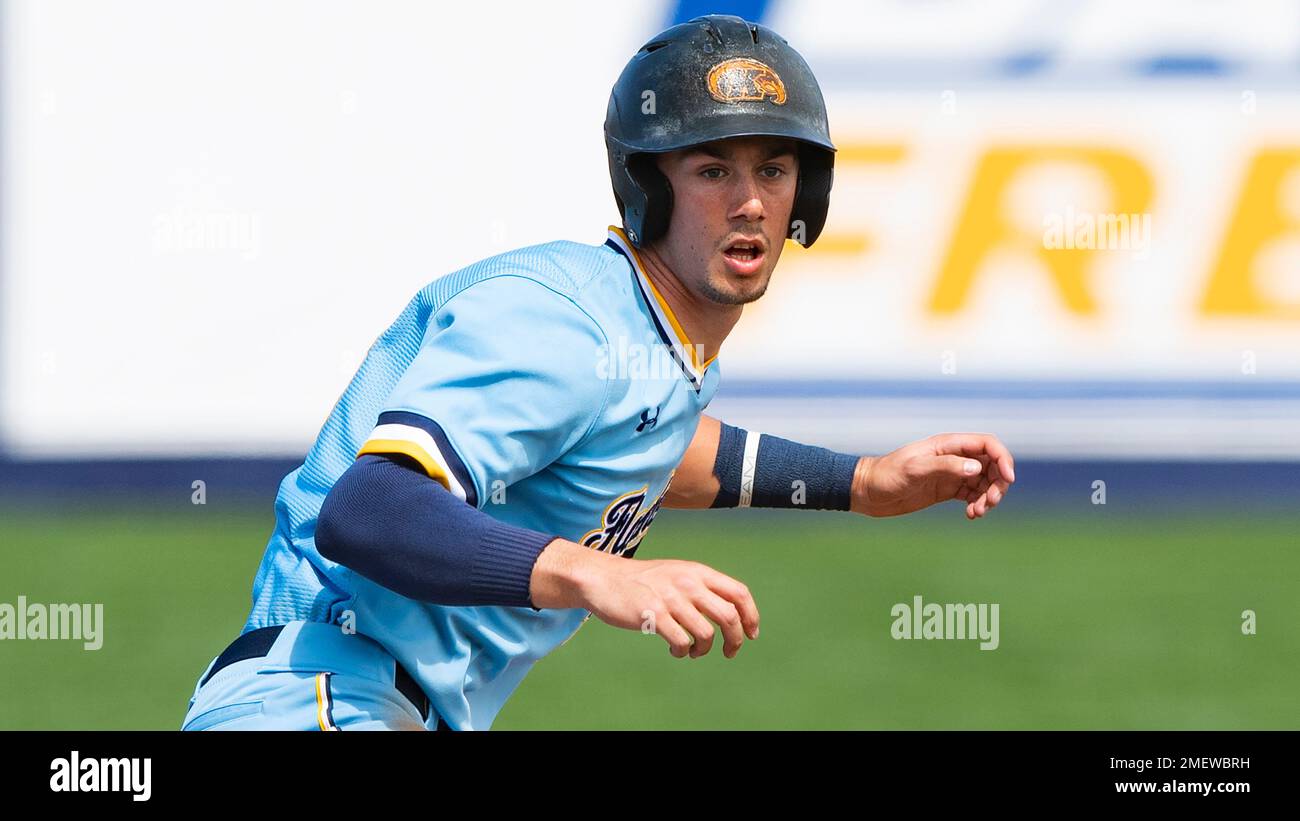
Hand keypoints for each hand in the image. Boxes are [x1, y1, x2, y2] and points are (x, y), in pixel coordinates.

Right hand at [530, 540, 758, 658]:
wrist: (603, 578)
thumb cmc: (643, 581)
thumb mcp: (677, 573)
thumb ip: (701, 586)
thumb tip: (732, 612)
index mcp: (697, 572)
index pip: (738, 593)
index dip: (751, 616)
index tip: (750, 634)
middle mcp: (688, 582)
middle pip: (728, 616)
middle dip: (735, 639)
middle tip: (729, 652)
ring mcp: (671, 598)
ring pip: (706, 634)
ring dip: (704, 650)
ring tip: (694, 651)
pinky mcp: (653, 614)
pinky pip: (682, 642)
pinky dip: (684, 651)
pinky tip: (675, 650)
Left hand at [850, 433, 1015, 519]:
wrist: (868, 491)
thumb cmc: (887, 475)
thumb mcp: (915, 469)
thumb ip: (946, 467)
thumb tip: (977, 468)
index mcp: (948, 445)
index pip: (987, 444)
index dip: (1003, 459)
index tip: (1007, 480)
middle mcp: (954, 457)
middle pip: (992, 465)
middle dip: (998, 483)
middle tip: (989, 503)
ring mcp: (952, 473)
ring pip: (985, 482)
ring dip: (988, 498)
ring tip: (977, 513)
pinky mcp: (947, 490)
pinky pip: (973, 495)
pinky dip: (978, 504)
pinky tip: (971, 515)